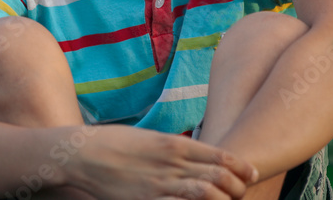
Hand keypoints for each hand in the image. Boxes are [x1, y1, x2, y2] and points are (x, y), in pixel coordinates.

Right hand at [64, 125, 258, 199]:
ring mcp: (161, 184)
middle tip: (240, 193)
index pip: (220, 156)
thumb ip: (172, 148)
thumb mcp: (147, 139)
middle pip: (220, 176)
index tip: (250, 173)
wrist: (82, 153)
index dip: (241, 167)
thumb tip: (194, 156)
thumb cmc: (113, 143)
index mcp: (173, 144)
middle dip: (237, 188)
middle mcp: (172, 163)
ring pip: (208, 193)